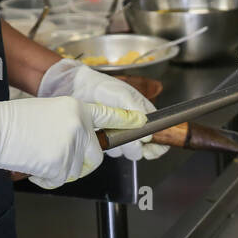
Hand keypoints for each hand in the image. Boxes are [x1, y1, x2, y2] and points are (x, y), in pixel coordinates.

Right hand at [0, 96, 145, 189]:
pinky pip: (63, 178)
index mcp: (77, 108)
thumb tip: (84, 140)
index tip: (141, 121)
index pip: (109, 114)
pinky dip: (49, 177)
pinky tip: (35, 163)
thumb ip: (73, 123)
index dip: (126, 120)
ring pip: (79, 169)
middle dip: (83, 160)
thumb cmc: (16, 120)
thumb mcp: (50, 111)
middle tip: (60, 155)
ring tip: (41, 154)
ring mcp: (72, 145)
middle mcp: (79, 125)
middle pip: (96, 153)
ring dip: (62, 168)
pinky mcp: (61, 163)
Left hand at [37, 59, 169, 160]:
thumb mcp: (122, 94)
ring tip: (111, 132)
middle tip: (128, 141)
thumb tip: (148, 133)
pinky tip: (103, 135)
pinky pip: (114, 151)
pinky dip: (110, 147)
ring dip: (122, 147)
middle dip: (137, 148)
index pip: (158, 132)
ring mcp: (121, 132)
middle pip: (145, 147)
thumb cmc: (102, 87)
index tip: (151, 149)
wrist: (78, 89)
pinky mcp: (108, 138)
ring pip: (129, 150)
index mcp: (143, 112)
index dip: (158, 144)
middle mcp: (134, 124)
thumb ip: (135, 110)